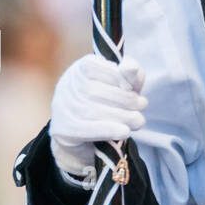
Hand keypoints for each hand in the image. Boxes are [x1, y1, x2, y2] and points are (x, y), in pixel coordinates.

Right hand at [49, 52, 146, 180]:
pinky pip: (87, 129)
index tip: (133, 88)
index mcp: (80, 69)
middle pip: (95, 91)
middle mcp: (67, 86)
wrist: (88, 137)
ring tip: (139, 120)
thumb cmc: (110, 104)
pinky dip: (109, 130)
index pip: (97, 67)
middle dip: (125, 98)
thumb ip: (129, 75)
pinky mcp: (64, 129)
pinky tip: (125, 132)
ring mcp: (62, 108)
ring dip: (122, 116)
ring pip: (92, 110)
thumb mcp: (123, 86)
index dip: (118, 77)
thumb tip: (131, 68)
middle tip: (142, 104)